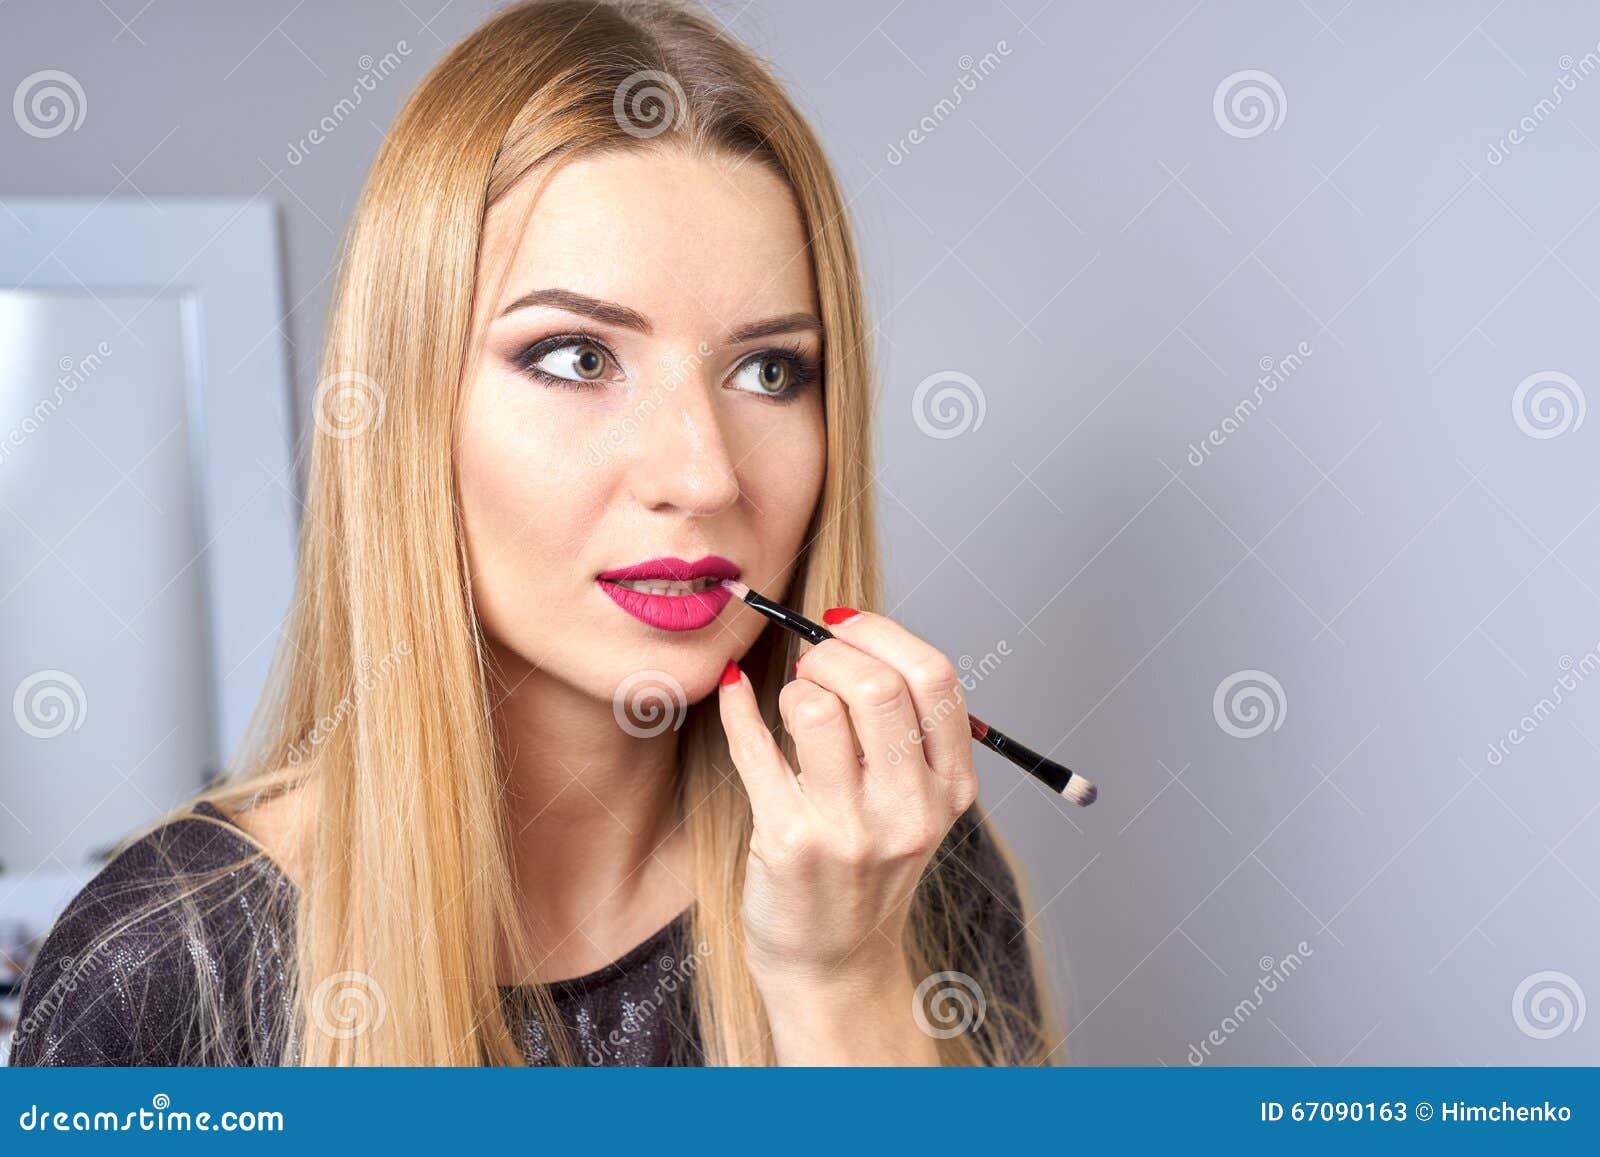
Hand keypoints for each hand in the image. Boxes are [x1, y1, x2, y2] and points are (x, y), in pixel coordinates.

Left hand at [717, 607, 978, 1061]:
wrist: (835, 965)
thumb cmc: (867, 869)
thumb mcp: (912, 804)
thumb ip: (902, 731)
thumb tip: (847, 637)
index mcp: (949, 787)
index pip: (934, 678)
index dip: (883, 633)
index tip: (844, 627)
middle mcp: (909, 808)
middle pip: (876, 684)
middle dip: (829, 655)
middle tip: (809, 665)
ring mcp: (850, 829)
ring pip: (817, 708)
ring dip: (792, 686)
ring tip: (790, 702)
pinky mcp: (789, 843)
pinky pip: (755, 745)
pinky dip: (737, 707)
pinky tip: (735, 695)